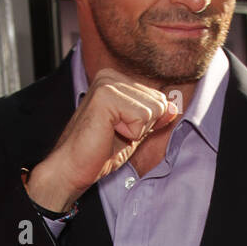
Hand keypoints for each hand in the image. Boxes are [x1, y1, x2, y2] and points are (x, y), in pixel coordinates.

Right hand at [26, 69, 179, 212]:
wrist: (72, 169)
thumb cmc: (98, 153)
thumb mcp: (135, 133)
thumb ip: (154, 118)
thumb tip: (174, 107)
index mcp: (114, 80)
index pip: (158, 98)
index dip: (147, 124)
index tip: (120, 132)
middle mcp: (109, 76)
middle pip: (159, 101)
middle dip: (143, 126)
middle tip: (115, 135)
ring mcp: (107, 83)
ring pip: (154, 109)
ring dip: (137, 130)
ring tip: (111, 134)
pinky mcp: (106, 96)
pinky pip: (143, 116)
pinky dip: (131, 133)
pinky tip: (109, 133)